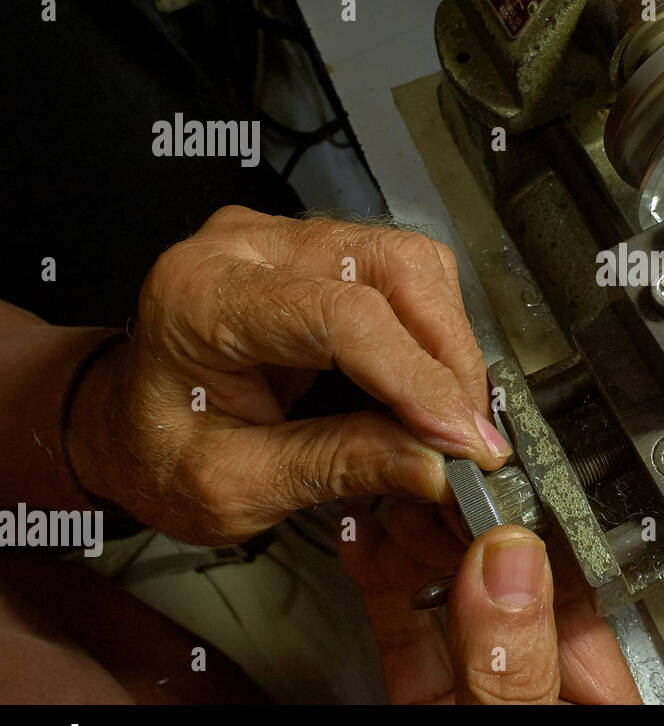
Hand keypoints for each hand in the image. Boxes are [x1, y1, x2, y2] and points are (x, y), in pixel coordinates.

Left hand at [66, 206, 510, 543]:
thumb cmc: (158, 451)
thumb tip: (434, 466)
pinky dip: (436, 331)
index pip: (340, 316)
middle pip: (392, 269)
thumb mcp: (232, 486)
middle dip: (449, 357)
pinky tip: (431, 384)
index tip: (461, 441)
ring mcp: (288, 239)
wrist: (128, 422)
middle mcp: (248, 248)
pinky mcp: (322, 251)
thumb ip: (336, 466)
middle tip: (472, 436)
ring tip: (453, 416)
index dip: (416, 380)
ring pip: (412, 262)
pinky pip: (406, 271)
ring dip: (450, 343)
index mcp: (203, 298)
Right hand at [340, 500, 640, 703]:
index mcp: (591, 700)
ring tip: (396, 483)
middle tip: (435, 466)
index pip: (578, 589)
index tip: (496, 479)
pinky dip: (383, 580)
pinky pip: (407, 630)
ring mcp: (479, 687)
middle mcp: (540, 685)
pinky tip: (366, 535)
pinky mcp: (426, 695)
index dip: (535, 527)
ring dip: (418, 533)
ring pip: (452, 593)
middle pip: (508, 576)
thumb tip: (509, 561)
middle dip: (466, 515)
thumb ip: (513, 664)